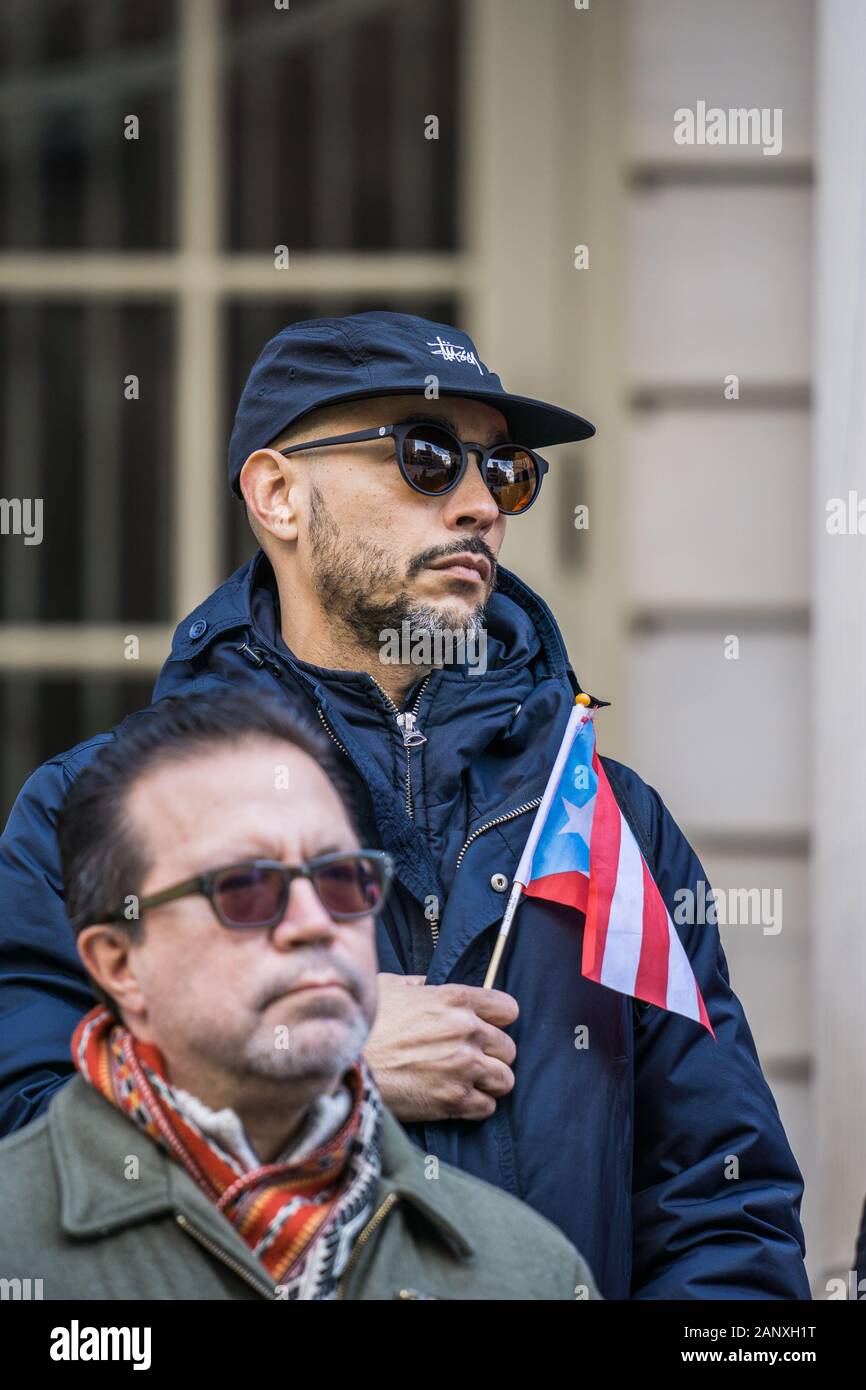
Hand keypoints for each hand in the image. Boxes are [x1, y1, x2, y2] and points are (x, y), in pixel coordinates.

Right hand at [363, 972, 518, 1122]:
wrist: (346, 1064)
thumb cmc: (364, 1023)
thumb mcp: (390, 987)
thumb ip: (419, 985)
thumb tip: (427, 986)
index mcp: (454, 999)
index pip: (508, 1008)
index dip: (498, 1020)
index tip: (486, 1028)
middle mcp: (467, 1030)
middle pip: (508, 1047)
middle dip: (492, 1054)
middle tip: (471, 1059)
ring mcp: (464, 1066)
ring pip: (505, 1079)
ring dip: (489, 1082)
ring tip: (467, 1081)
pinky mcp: (455, 1099)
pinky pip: (488, 1106)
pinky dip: (476, 1105)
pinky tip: (456, 1098)